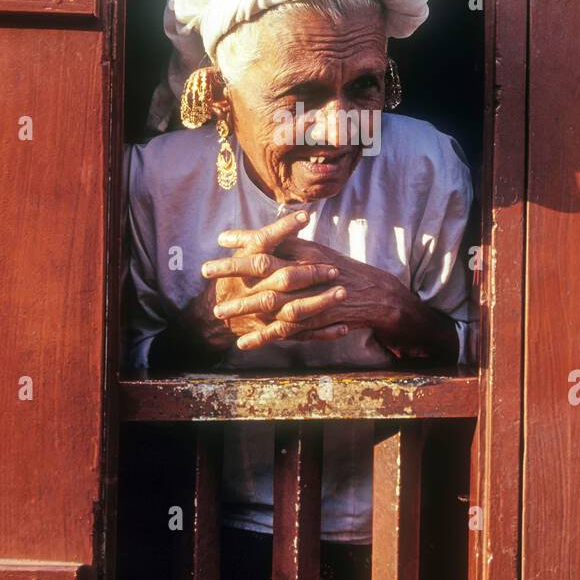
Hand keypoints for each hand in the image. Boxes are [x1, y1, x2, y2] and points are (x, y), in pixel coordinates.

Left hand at [208, 226, 456, 362]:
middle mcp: (305, 275)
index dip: (242, 246)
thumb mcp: (312, 249)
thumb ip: (282, 240)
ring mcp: (310, 300)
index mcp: (304, 253)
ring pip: (272, 304)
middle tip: (207, 273)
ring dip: (245, 308)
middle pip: (264, 273)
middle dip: (234, 273)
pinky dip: (264, 338)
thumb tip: (250, 235)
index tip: (218, 243)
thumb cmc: (337, 268)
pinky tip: (244, 343)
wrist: (373, 293)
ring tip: (220, 313)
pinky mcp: (313, 323)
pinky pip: (285, 331)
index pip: (269, 246)